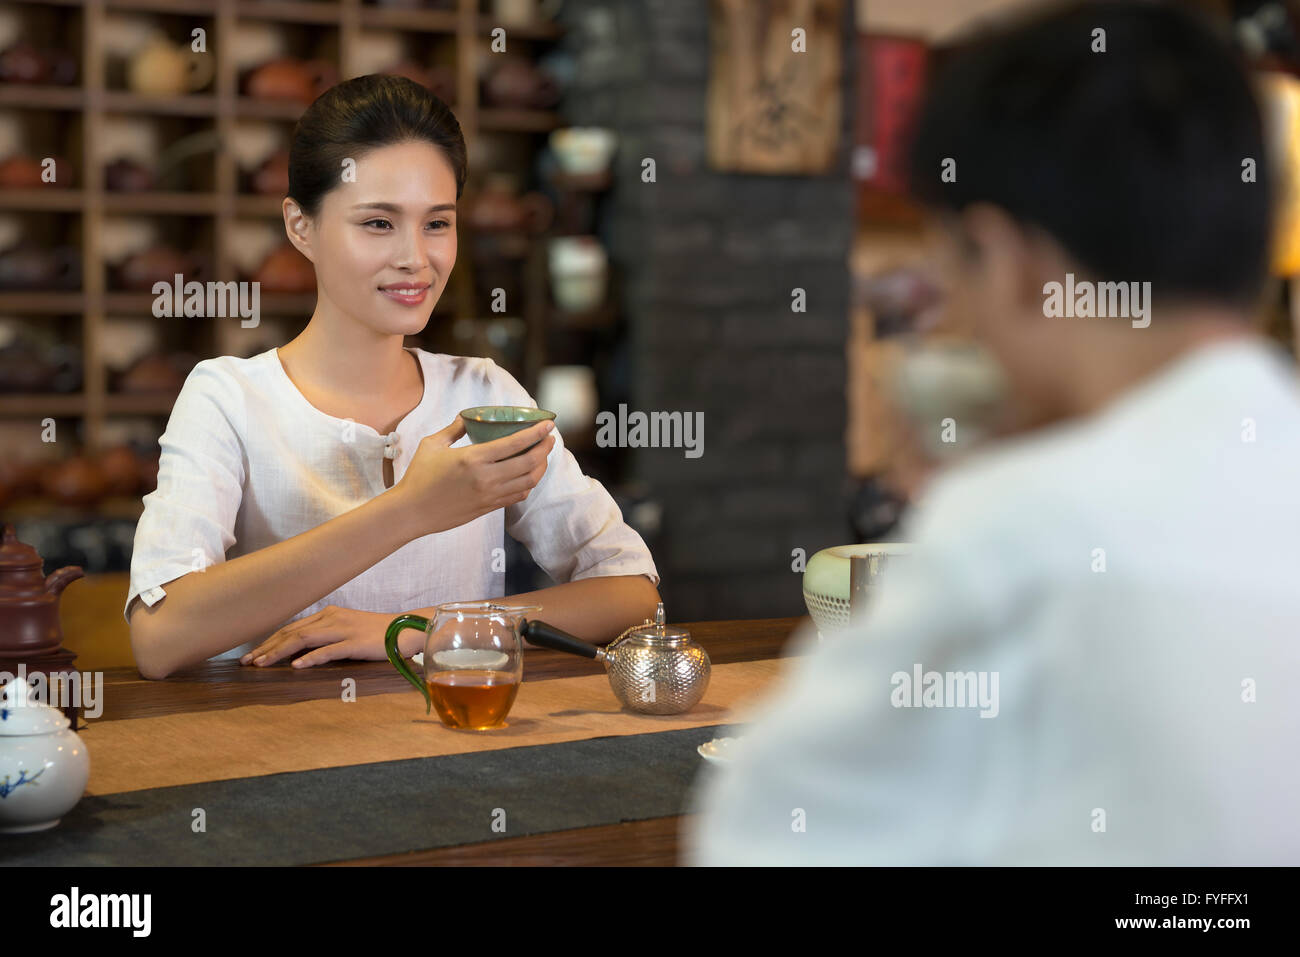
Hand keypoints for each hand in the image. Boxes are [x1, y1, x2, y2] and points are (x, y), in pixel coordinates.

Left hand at [239, 605, 417, 668]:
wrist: (406, 630)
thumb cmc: (377, 634)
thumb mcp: (347, 630)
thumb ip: (326, 636)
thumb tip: (300, 652)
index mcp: (328, 614)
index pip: (291, 627)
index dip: (269, 640)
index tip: (252, 654)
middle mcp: (332, 618)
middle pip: (291, 632)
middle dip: (266, 647)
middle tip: (246, 662)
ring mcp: (343, 629)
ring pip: (303, 639)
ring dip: (279, 652)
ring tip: (261, 664)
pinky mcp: (355, 643)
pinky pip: (328, 650)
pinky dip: (309, 658)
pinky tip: (295, 667)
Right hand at [393, 415, 555, 537]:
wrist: (412, 511)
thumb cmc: (418, 476)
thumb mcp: (433, 444)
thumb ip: (454, 428)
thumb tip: (468, 416)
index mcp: (474, 458)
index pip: (515, 443)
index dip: (536, 432)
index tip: (548, 424)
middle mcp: (486, 477)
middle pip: (529, 462)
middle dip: (545, 448)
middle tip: (549, 438)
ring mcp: (489, 495)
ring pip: (529, 481)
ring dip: (541, 466)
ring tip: (542, 455)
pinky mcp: (488, 507)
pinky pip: (518, 495)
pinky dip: (529, 483)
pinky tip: (528, 474)